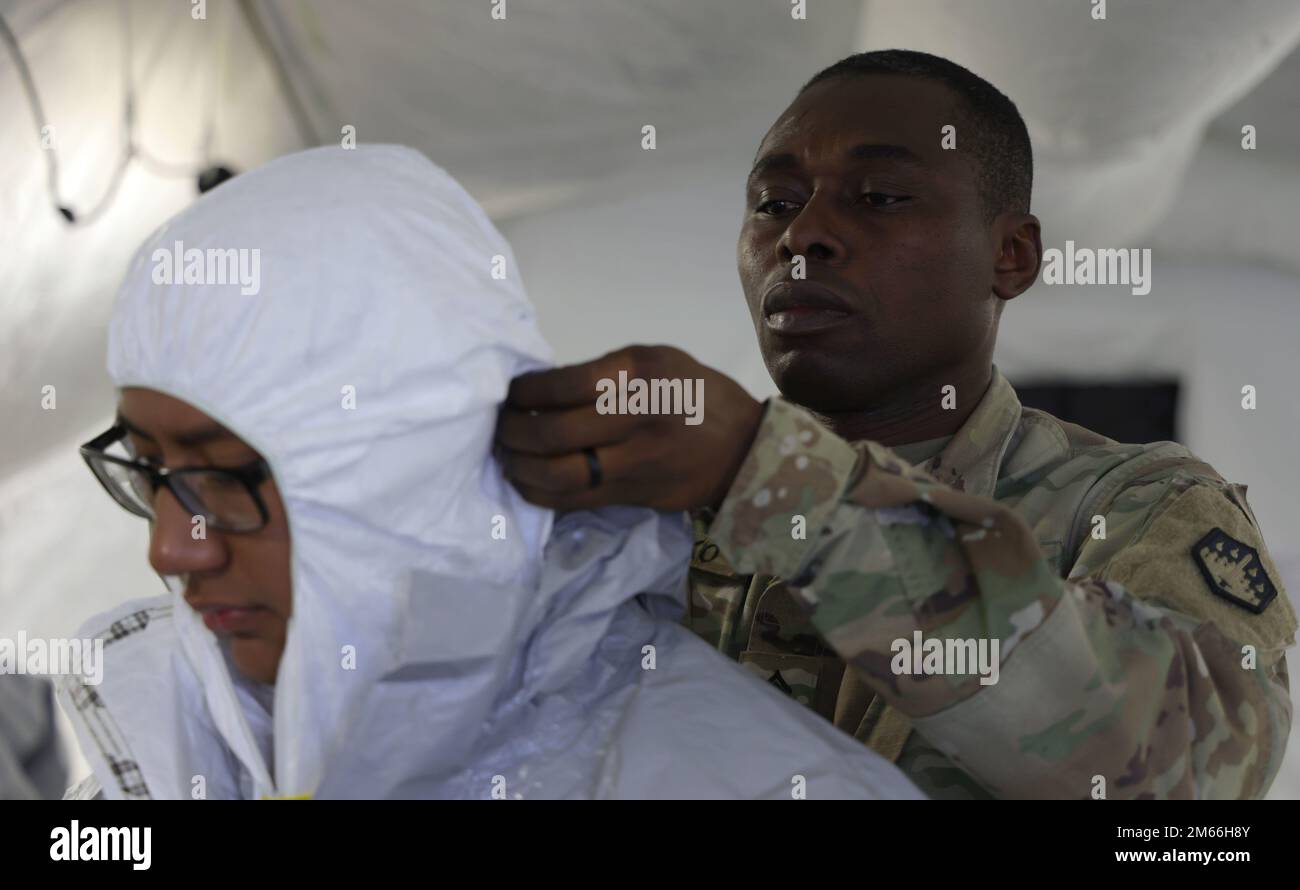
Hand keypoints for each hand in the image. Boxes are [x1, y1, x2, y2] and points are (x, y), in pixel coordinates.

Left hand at [495, 345, 763, 510]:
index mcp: (637, 375)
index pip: (558, 385)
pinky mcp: (631, 496)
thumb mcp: (656, 359)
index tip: (508, 395)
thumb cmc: (694, 392)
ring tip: (507, 456)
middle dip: (511, 432)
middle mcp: (633, 419)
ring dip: (519, 468)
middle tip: (498, 427)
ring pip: (556, 475)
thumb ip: (604, 372)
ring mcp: (633, 463)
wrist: (745, 447)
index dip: (521, 393)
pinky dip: (539, 493)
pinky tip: (527, 480)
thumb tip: (541, 390)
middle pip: (551, 433)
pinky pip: (571, 501)